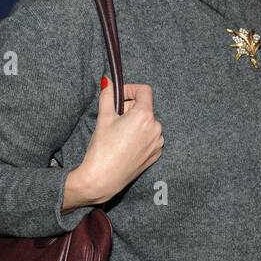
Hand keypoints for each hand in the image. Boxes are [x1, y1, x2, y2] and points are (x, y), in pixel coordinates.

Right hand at [65, 76, 164, 206]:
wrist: (103, 178)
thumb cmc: (103, 149)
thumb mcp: (104, 118)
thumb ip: (107, 96)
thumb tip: (107, 81)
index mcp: (145, 116)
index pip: (144, 91)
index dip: (130, 89)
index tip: (118, 96)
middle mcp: (156, 128)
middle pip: (145, 107)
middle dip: (130, 107)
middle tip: (114, 117)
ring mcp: (157, 143)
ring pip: (148, 122)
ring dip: (135, 122)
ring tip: (119, 133)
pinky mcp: (155, 154)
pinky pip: (150, 137)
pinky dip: (140, 135)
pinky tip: (126, 144)